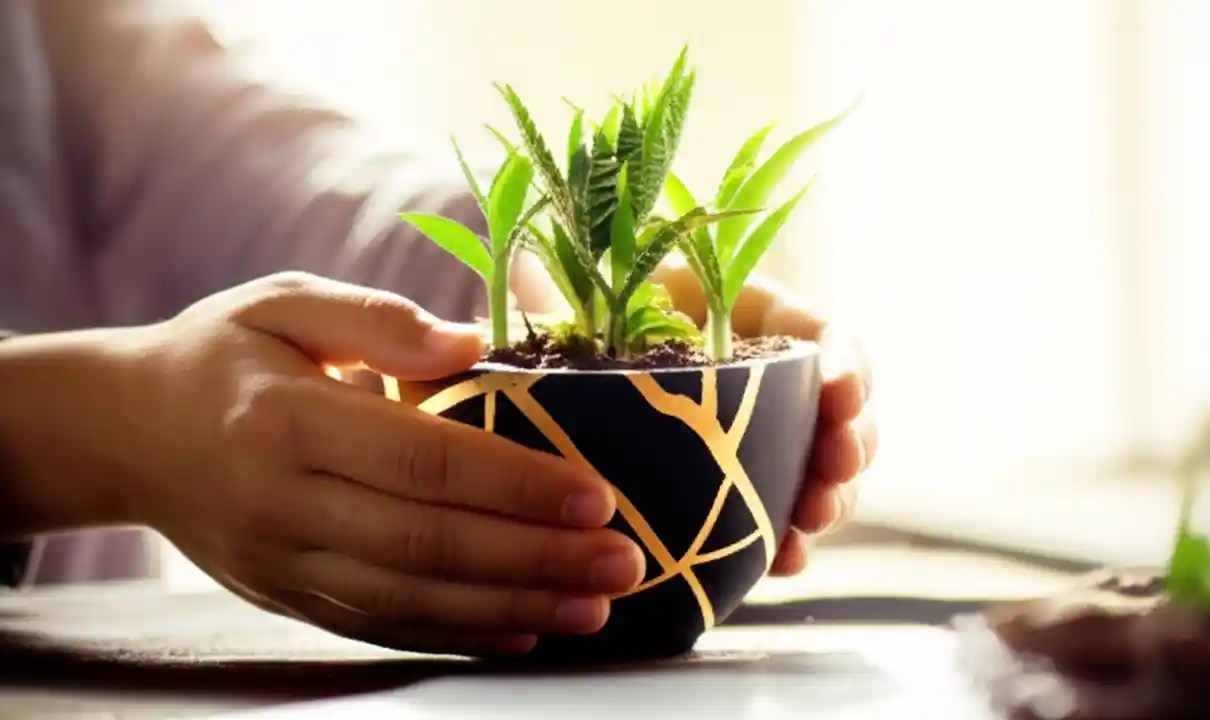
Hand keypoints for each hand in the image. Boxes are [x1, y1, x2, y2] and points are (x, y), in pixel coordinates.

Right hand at [0, 272, 644, 655]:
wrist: (128, 434)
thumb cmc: (224, 354)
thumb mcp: (285, 302)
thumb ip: (378, 318)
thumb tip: (475, 341)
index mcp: (285, 418)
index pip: (423, 461)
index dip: (516, 483)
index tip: (597, 496)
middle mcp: (282, 502)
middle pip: (429, 543)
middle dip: (536, 559)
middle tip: (624, 564)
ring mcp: (282, 561)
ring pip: (413, 599)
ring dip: (513, 608)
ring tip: (594, 607)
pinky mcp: (286, 595)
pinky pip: (382, 625)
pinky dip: (458, 634)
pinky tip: (524, 633)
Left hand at [652, 262, 876, 576]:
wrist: (597, 361)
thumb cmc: (621, 309)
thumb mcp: (639, 290)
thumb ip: (653, 304)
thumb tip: (642, 327)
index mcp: (773, 325)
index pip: (832, 344)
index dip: (847, 369)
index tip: (843, 394)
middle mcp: (788, 390)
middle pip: (846, 419)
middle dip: (850, 443)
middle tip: (838, 464)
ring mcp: (777, 446)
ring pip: (828, 478)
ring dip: (832, 498)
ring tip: (814, 515)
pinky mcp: (753, 495)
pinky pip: (784, 525)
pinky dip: (788, 545)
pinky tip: (782, 558)